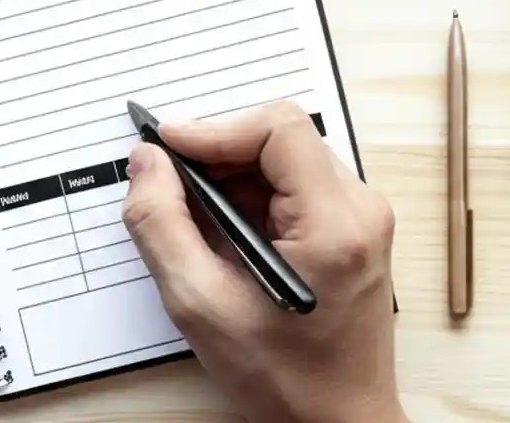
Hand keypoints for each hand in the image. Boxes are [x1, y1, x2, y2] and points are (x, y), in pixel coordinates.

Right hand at [122, 101, 405, 422]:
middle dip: (218, 155)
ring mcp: (361, 220)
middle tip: (171, 188)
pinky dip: (252, 198)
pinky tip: (225, 237)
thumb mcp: (201, 305)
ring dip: (232, 178)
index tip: (167, 147)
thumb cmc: (283, 380)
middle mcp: (360, 211)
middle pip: (280, 140)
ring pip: (285, 161)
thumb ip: (162, 225)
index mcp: (335, 225)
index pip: (278, 130)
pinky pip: (295, 188)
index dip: (214, 129)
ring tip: (196, 222)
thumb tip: (147, 163)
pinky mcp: (352, 231)